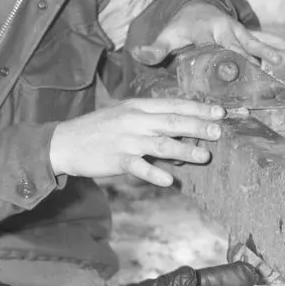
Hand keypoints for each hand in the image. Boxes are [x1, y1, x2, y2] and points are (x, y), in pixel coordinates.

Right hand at [49, 97, 223, 185]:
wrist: (64, 142)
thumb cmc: (98, 129)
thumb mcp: (124, 115)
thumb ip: (150, 120)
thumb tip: (181, 130)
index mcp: (137, 106)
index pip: (173, 104)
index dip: (198, 107)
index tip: (219, 111)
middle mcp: (134, 120)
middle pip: (171, 122)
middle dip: (198, 126)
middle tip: (220, 131)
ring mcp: (126, 140)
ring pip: (160, 144)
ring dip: (184, 150)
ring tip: (204, 156)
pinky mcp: (116, 159)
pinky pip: (139, 167)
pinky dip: (154, 174)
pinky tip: (169, 181)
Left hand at [132, 2, 282, 68]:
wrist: (193, 7)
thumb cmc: (180, 26)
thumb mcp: (167, 35)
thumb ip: (155, 48)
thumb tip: (139, 53)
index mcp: (209, 30)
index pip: (220, 47)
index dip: (229, 59)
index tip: (238, 71)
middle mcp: (228, 29)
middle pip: (243, 46)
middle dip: (256, 59)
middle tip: (270, 69)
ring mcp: (239, 31)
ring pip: (259, 40)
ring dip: (276, 48)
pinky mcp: (247, 34)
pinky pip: (266, 38)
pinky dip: (280, 44)